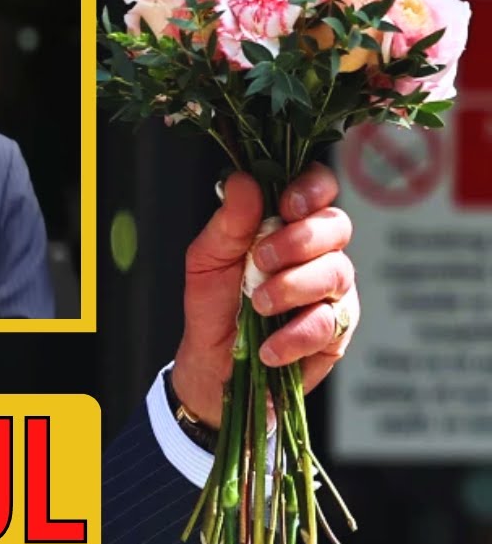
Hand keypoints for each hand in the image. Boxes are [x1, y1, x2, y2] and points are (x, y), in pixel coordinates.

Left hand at [171, 164, 358, 427]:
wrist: (213, 363)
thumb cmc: (214, 304)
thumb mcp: (207, 260)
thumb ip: (228, 222)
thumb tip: (242, 180)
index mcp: (286, 224)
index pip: (318, 187)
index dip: (312, 188)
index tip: (287, 205)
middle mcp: (317, 252)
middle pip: (336, 225)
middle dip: (299, 240)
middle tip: (261, 261)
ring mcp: (332, 290)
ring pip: (337, 272)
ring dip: (293, 287)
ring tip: (259, 305)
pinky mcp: (336, 330)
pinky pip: (329, 324)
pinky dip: (295, 335)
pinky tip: (269, 347)